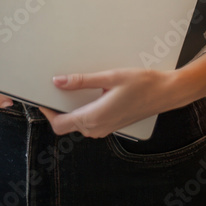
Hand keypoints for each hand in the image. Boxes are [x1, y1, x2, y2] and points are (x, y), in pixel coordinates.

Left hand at [37, 50, 205, 136]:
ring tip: (65, 87)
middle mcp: (98, 127)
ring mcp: (105, 128)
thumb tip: (58, 81)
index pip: (59, 124)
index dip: (45, 113)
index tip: (38, 97)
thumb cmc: (141, 83)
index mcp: (94, 117)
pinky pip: (89, 121)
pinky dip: (81, 110)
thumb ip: (82, 81)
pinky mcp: (111, 124)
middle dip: (55, 109)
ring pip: (77, 123)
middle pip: (66, 124)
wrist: (166, 93)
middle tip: (50, 87)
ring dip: (69, 109)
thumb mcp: (110, 77)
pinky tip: (84, 93)